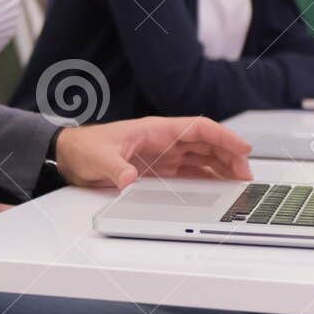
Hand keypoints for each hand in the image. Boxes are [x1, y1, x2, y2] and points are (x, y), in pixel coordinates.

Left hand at [55, 117, 252, 190]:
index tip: (243, 148)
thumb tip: (129, 179)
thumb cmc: (82, 148)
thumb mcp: (98, 158)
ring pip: (201, 156)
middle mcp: (162, 140)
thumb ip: (114, 168)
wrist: (67, 156)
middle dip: (229, 155)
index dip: (223, 136)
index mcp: (154, 129)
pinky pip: (189, 170)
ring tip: (239, 181)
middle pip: (205, 142)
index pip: (197, 128)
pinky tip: (219, 186)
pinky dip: (207, 176)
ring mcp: (162, 154)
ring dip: (222, 166)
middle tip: (246, 175)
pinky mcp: (158, 168)